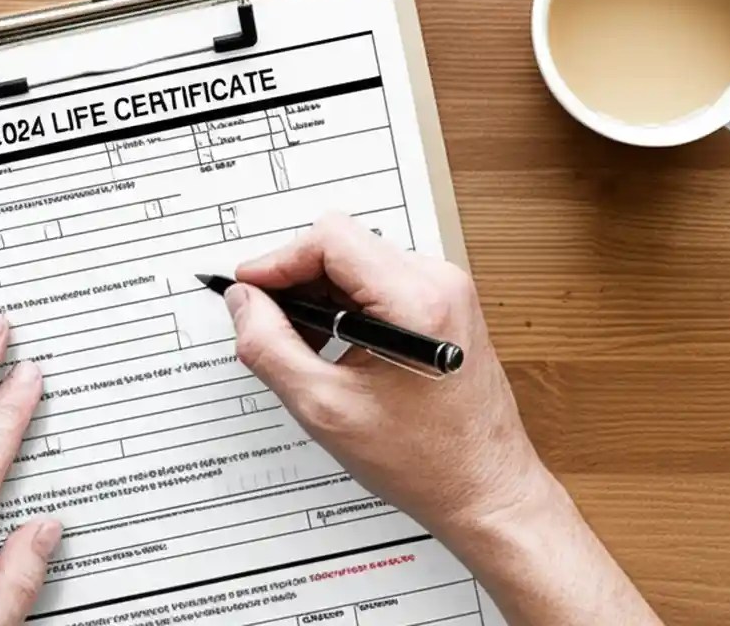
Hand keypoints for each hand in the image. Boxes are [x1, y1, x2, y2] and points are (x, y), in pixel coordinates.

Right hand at [226, 214, 551, 544]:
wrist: (485, 490)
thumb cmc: (426, 462)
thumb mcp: (325, 407)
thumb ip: (270, 346)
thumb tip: (244, 303)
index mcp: (417, 300)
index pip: (330, 238)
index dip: (279, 260)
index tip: (249, 289)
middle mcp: (440, 284)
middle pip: (344, 246)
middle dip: (296, 280)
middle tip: (266, 323)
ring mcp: (447, 294)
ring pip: (359, 265)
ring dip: (320, 296)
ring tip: (299, 346)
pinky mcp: (446, 309)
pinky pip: (380, 286)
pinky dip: (345, 309)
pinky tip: (331, 349)